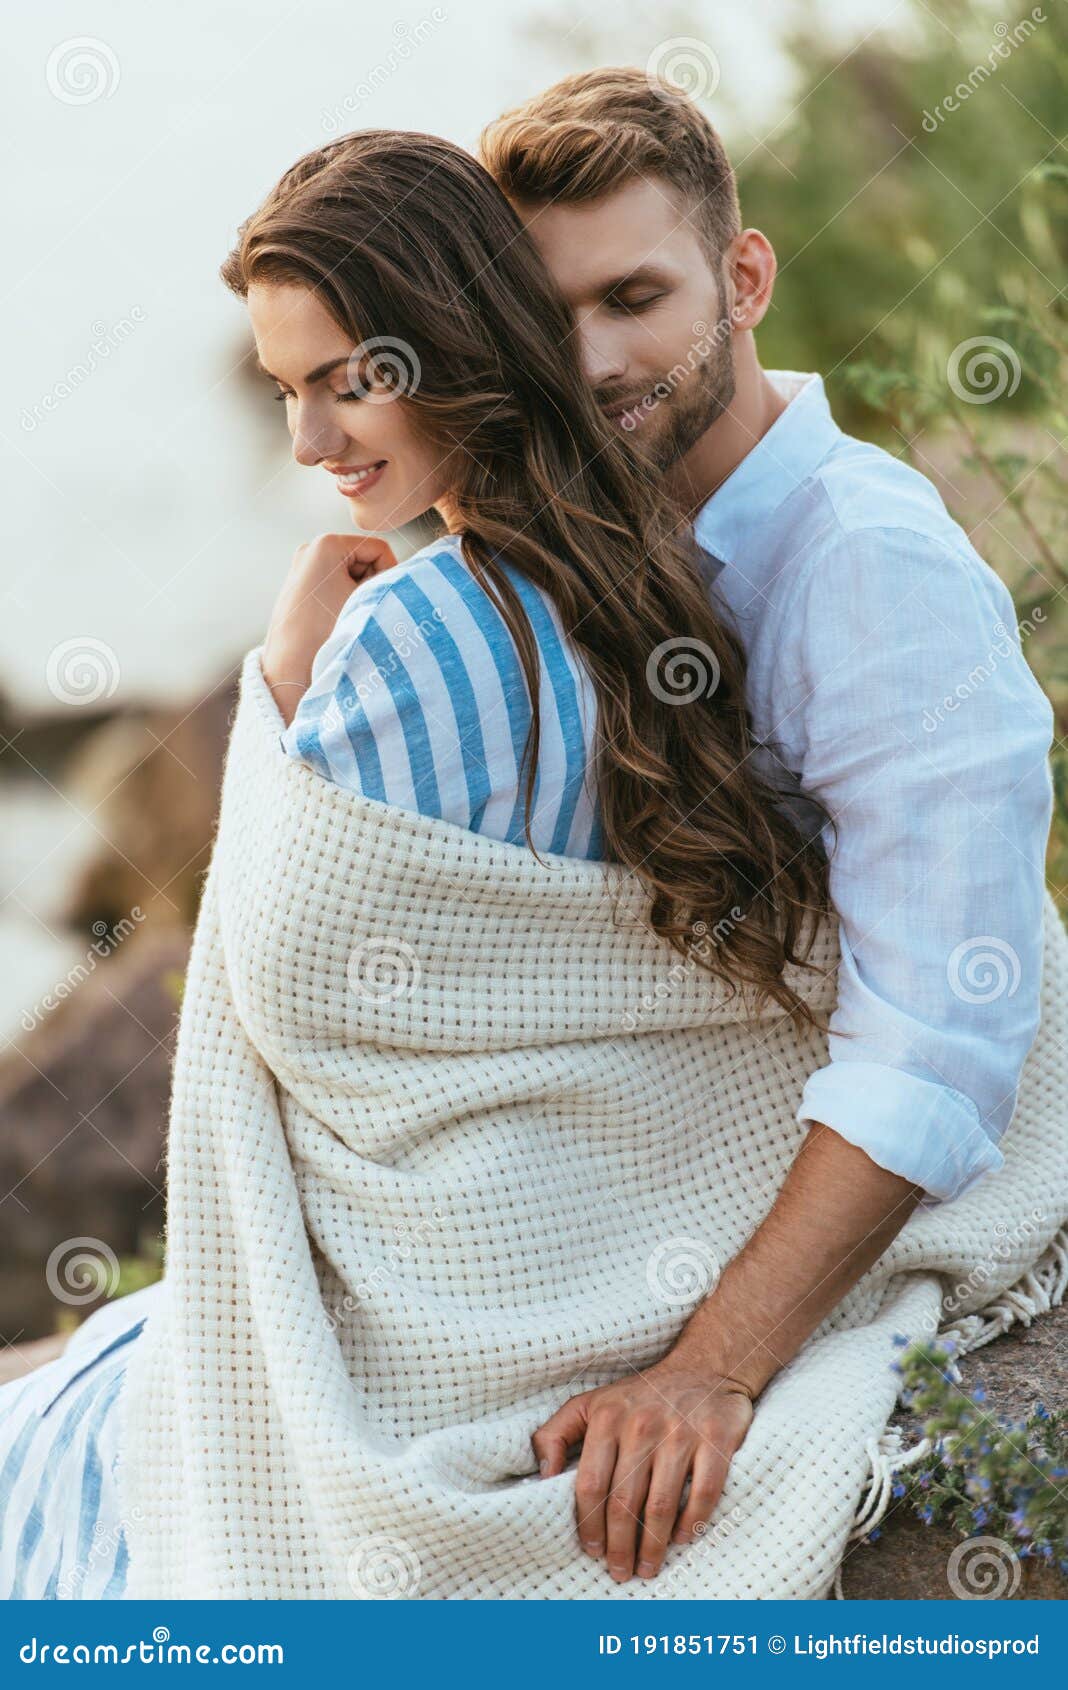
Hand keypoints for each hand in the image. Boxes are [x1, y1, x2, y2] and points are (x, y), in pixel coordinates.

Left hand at [262, 534, 397, 718]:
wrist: (291, 670)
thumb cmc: (328, 633)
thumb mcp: (367, 599)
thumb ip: (389, 580)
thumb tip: (405, 577)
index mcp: (326, 544)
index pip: (380, 549)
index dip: (389, 574)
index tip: (378, 601)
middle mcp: (310, 550)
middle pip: (364, 561)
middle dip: (370, 585)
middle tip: (362, 611)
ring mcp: (301, 569)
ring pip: (351, 576)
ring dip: (358, 595)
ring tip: (347, 619)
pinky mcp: (298, 588)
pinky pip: (334, 586)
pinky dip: (343, 601)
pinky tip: (335, 622)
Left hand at [532, 1358, 753, 1582]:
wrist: (703, 1368)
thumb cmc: (638, 1397)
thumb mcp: (589, 1403)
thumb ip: (555, 1434)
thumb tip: (542, 1476)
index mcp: (606, 1417)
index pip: (591, 1484)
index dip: (589, 1524)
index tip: (592, 1551)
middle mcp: (642, 1424)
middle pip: (624, 1501)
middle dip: (619, 1546)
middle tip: (620, 1571)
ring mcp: (680, 1431)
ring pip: (661, 1504)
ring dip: (652, 1545)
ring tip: (648, 1567)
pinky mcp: (716, 1438)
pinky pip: (703, 1492)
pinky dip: (692, 1522)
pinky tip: (681, 1538)